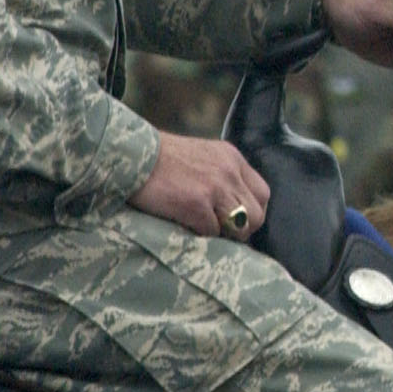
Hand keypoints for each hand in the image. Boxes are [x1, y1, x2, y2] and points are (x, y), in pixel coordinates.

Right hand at [131, 131, 269, 241]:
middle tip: (220, 234)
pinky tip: (184, 226)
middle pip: (257, 214)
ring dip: (223, 236)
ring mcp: (215, 187)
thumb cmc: (159, 160)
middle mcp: (229, 171)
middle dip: (242, 230)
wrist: (130, 155)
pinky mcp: (197, 203)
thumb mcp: (200, 156)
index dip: (252, 212)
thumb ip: (220, 175)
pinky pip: (212, 233)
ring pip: (240, 227)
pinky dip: (200, 235)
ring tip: (203, 232)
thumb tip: (231, 209)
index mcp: (231, 158)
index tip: (236, 221)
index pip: (262, 193)